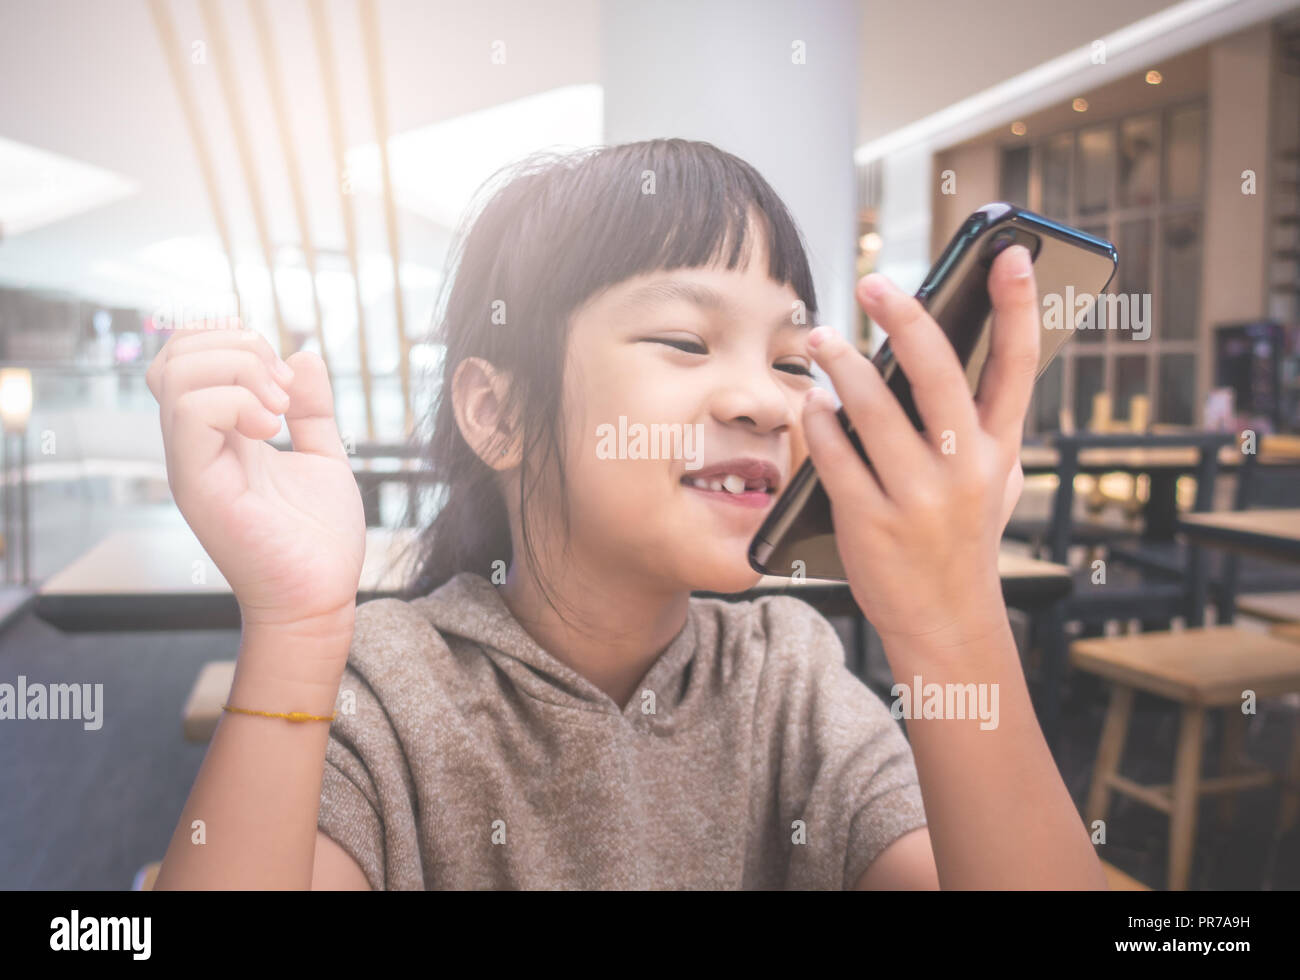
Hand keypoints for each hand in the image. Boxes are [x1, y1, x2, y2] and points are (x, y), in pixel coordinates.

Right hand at [147, 326, 365, 646]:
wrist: (321, 597)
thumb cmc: (319, 539)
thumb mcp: (323, 455)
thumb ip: (312, 408)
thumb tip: (303, 355)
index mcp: (219, 434)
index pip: (186, 357)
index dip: (230, 339)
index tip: (283, 373)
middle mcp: (196, 445)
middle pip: (172, 356)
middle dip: (238, 346)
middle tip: (284, 388)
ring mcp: (191, 464)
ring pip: (175, 374)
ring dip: (241, 370)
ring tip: (281, 409)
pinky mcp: (198, 485)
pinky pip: (189, 413)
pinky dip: (236, 400)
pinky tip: (274, 428)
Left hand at [801, 245, 1037, 655]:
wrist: (946, 620)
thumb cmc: (963, 536)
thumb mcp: (995, 480)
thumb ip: (982, 424)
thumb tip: (958, 348)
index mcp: (1002, 450)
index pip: (1018, 364)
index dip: (1020, 305)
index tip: (1010, 254)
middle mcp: (966, 469)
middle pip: (938, 373)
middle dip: (906, 317)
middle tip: (874, 283)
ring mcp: (919, 497)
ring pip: (874, 410)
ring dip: (843, 366)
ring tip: (822, 339)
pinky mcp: (872, 521)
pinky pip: (835, 456)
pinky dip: (819, 422)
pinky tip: (811, 403)